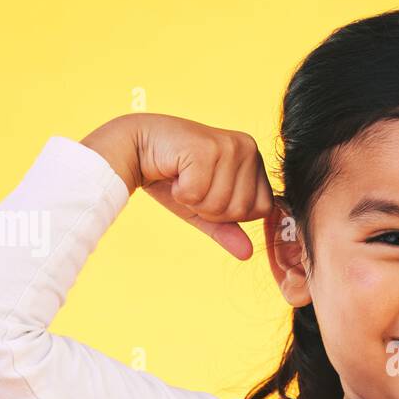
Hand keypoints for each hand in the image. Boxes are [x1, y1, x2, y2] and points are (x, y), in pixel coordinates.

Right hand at [81, 113, 272, 259]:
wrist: (136, 147)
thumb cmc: (172, 177)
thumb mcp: (203, 208)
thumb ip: (227, 228)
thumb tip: (248, 253)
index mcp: (255, 159)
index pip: (262, 209)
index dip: (230, 213)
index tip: (208, 191)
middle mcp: (248, 147)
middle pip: (242, 210)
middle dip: (210, 208)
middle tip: (192, 184)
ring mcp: (229, 145)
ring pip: (221, 204)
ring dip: (194, 200)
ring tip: (184, 178)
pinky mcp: (206, 147)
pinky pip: (198, 194)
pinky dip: (181, 192)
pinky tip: (174, 172)